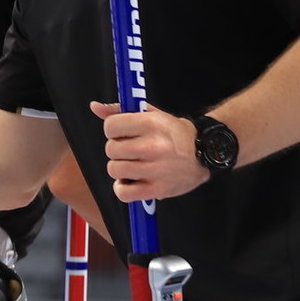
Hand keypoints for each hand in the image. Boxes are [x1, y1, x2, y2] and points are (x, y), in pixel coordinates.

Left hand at [91, 102, 208, 202]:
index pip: (110, 127)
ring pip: (115, 170)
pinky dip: (123, 189)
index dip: (113, 130)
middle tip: (131, 150)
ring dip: (120, 169)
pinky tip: (132, 182)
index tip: (123, 133)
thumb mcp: (151, 114)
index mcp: (150, 123)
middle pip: (111, 149)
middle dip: (117, 150)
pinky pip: (124, 193)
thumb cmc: (174, 133)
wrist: (204, 153)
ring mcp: (155, 169)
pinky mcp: (157, 189)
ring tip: (133, 165)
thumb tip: (95, 107)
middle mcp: (152, 146)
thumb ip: (121, 110)